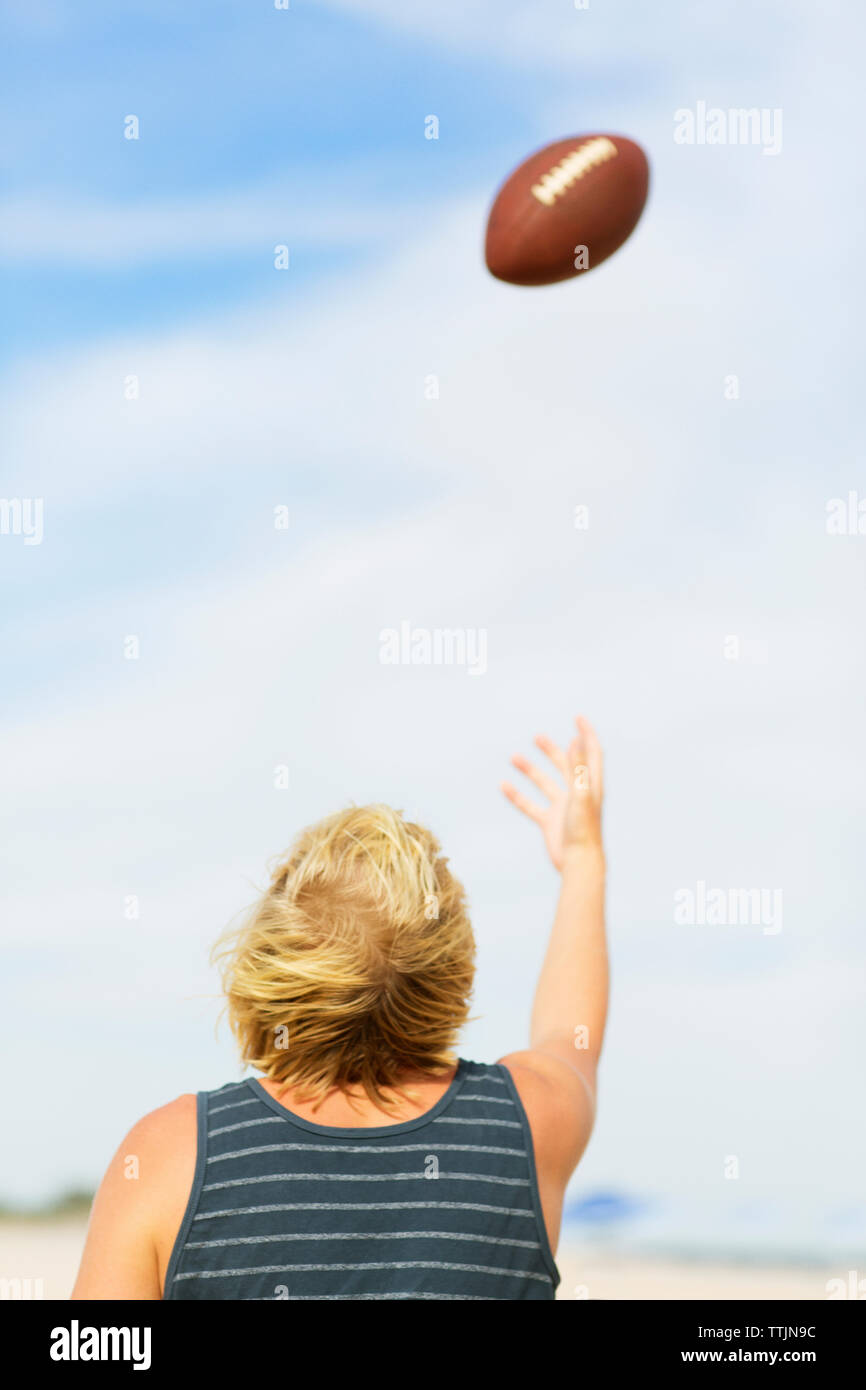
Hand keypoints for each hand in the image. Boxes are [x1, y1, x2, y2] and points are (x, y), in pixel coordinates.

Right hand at [501, 715, 603, 869]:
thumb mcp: (581, 794)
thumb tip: (575, 741)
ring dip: (530, 770)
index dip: (587, 735)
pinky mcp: (550, 822)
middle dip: (552, 750)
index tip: (578, 718)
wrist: (579, 863)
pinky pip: (530, 805)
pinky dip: (517, 795)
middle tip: (537, 737)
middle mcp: (578, 793)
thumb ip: (578, 768)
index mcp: (591, 784)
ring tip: (513, 757)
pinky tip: (503, 786)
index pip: (592, 753)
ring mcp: (562, 808)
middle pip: (566, 765)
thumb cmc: (584, 829)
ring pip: (544, 783)